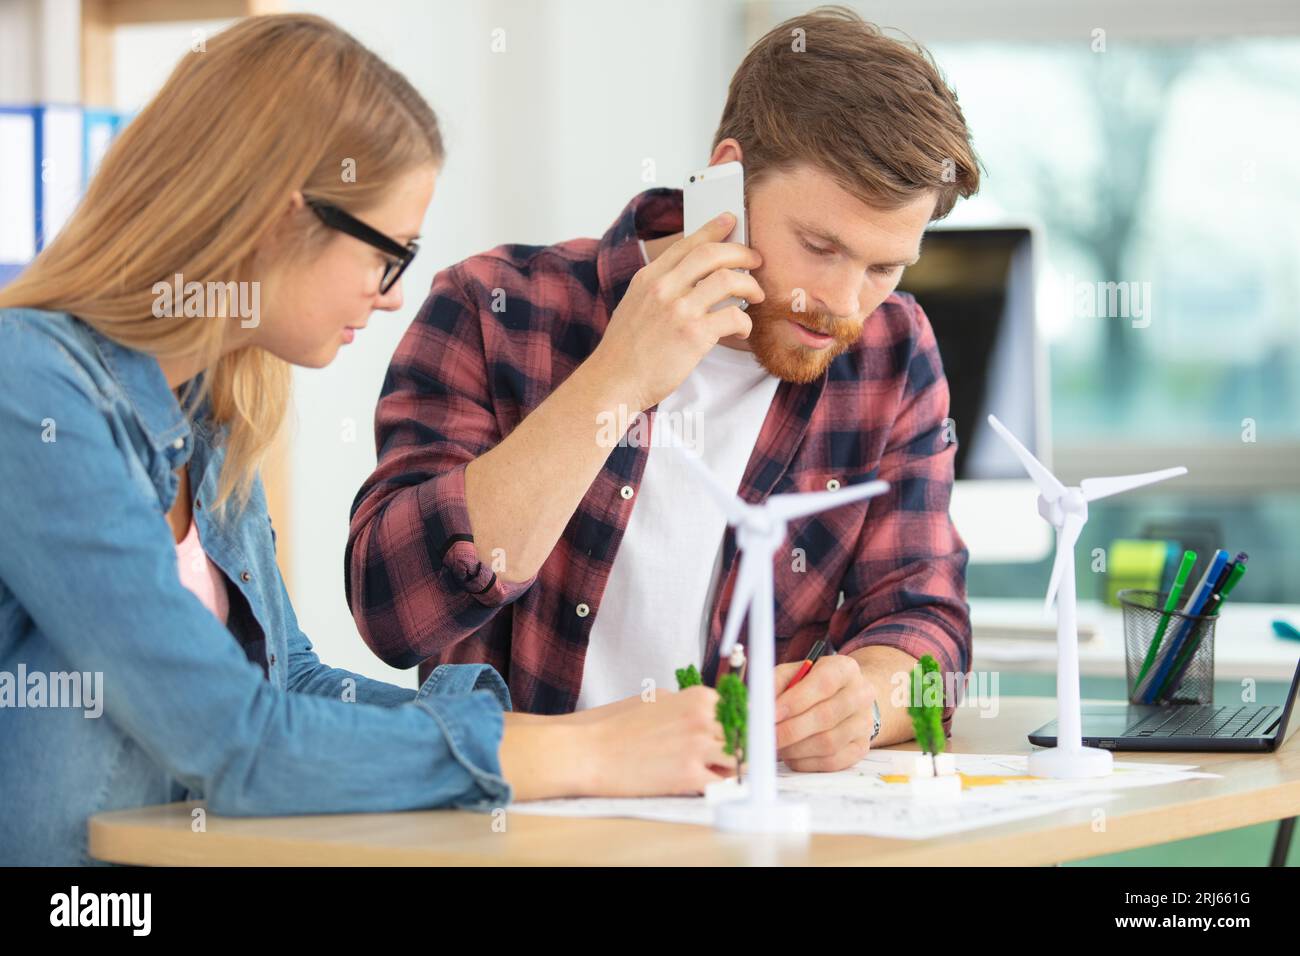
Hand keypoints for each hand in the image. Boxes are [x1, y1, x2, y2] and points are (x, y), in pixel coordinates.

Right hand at [582, 685, 736, 795]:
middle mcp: (704, 718)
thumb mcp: (657, 698)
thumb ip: (689, 705)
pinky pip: (723, 785)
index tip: (736, 736)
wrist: (590, 751)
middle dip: (739, 747)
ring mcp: (699, 747)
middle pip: (745, 736)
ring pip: (740, 761)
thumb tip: (710, 716)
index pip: (742, 711)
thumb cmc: (617, 725)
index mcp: (699, 697)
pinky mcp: (689, 776)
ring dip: (733, 768)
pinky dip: (720, 788)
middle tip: (728, 757)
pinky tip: (706, 785)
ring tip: (716, 772)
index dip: (740, 727)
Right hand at [589, 211, 763, 411]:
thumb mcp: (634, 305)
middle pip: (712, 254)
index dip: (713, 229)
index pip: (686, 243)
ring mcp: (678, 310)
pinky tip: (742, 329)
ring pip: (727, 280)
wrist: (613, 381)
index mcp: (648, 278)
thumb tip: (689, 277)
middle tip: (756, 261)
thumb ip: (659, 288)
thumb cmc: (625, 350)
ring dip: (750, 285)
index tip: (731, 220)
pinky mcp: (693, 335)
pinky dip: (745, 322)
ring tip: (756, 295)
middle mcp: (663, 288)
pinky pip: (733, 316)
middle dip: (741, 253)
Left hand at [773, 655, 876, 771]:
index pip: (823, 684)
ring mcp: (864, 723)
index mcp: (844, 669)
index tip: (770, 714)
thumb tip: (754, 707)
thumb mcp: (793, 674)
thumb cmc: (812, 685)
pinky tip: (791, 755)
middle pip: (825, 717)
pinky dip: (806, 762)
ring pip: (828, 743)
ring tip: (777, 745)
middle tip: (767, 736)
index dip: (795, 701)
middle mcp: (861, 694)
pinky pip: (832, 762)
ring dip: (795, 748)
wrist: (846, 698)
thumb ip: (774, 684)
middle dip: (790, 730)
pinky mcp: (860, 748)